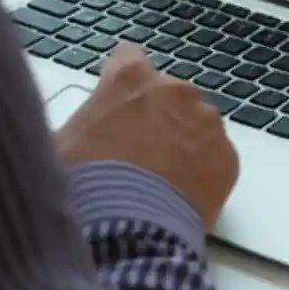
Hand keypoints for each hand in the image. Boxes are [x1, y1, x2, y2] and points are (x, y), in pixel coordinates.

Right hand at [56, 43, 239, 232]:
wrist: (125, 230)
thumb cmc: (85, 184)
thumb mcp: (60, 143)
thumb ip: (83, 122)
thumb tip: (83, 131)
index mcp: (129, 78)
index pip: (129, 58)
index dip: (122, 84)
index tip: (119, 103)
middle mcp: (175, 91)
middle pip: (169, 95)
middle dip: (157, 117)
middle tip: (138, 154)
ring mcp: (206, 122)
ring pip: (197, 125)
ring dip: (183, 143)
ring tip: (161, 181)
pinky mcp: (228, 157)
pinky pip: (216, 158)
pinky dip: (203, 172)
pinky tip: (180, 196)